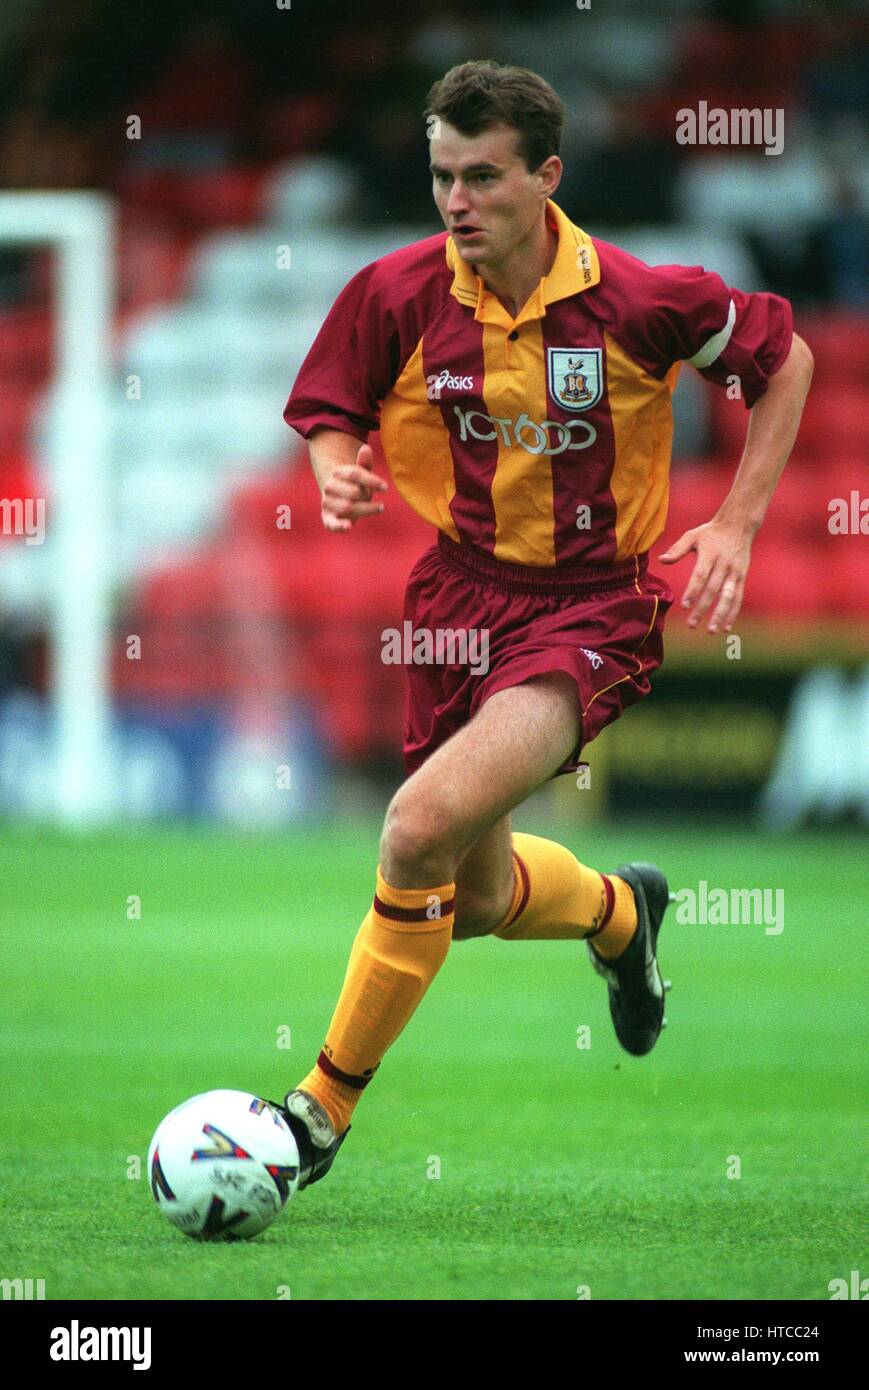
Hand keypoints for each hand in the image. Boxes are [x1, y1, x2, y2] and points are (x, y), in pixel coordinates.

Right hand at [320, 443, 386, 531]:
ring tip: (378, 508)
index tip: (385, 487)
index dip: (371, 480)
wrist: (341, 500)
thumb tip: (366, 448)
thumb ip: (365, 463)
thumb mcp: (362, 473)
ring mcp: (327, 504)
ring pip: (348, 507)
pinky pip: (331, 524)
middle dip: (366, 496)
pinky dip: (339, 526)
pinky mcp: (328, 519)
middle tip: (372, 497)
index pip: (355, 474)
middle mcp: (329, 487)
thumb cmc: (356, 485)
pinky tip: (348, 526)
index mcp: (337, 473)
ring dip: (366, 509)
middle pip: (353, 492)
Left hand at [658, 518, 752, 632]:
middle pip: (713, 590)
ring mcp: (735, 572)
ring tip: (711, 631)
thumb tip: (661, 560)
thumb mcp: (693, 535)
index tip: (684, 605)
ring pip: (729, 597)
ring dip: (720, 615)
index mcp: (710, 554)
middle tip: (691, 624)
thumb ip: (677, 549)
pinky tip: (725, 627)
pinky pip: (738, 598)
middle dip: (702, 608)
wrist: (739, 525)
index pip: (701, 575)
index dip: (693, 591)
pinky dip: (732, 613)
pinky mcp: (742, 577)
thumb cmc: (711, 532)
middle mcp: (724, 564)